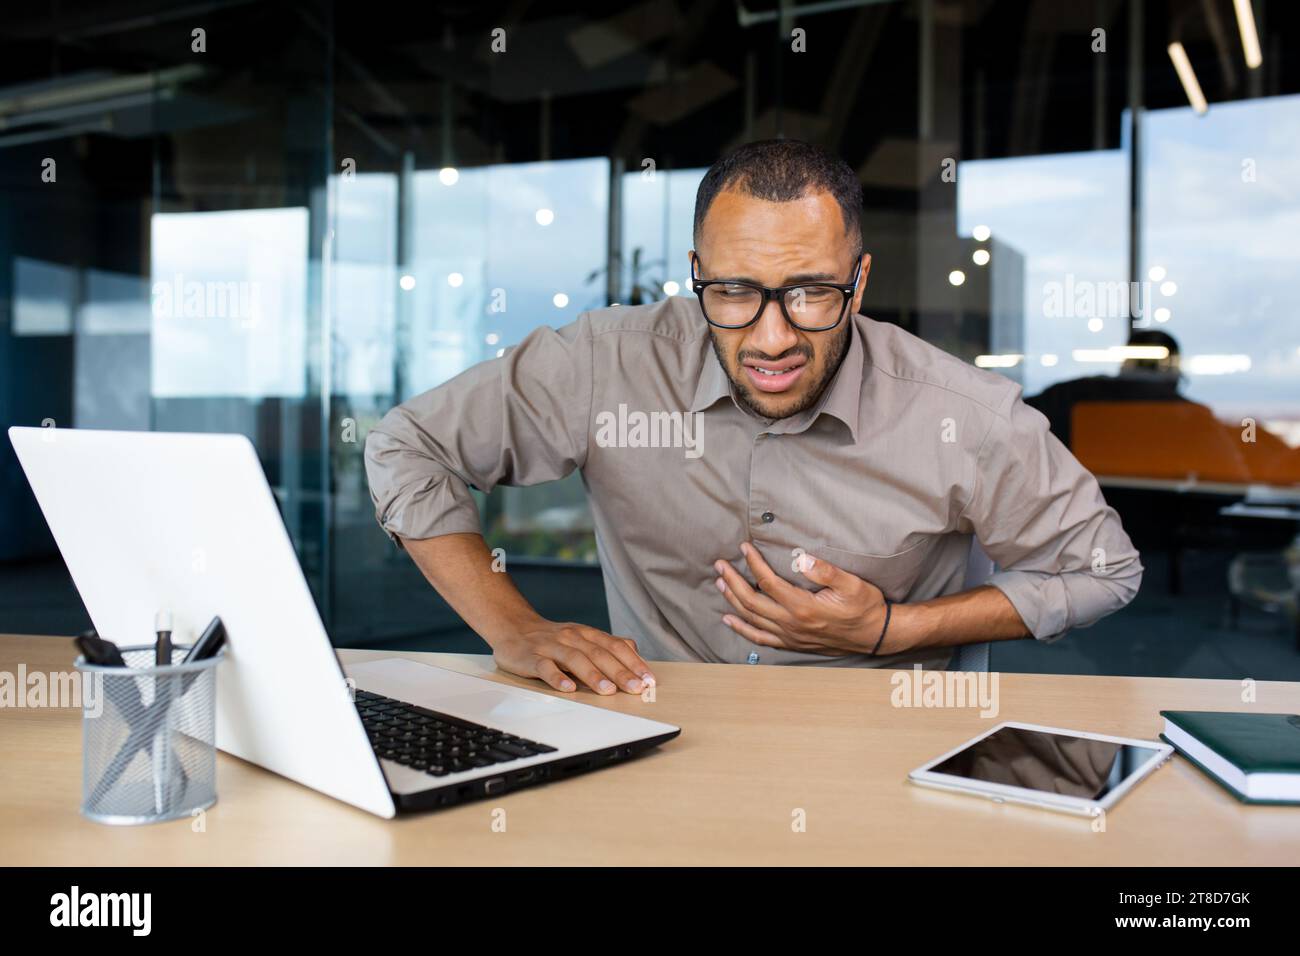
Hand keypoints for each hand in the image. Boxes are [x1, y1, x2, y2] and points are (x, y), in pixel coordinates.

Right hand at [491, 620, 655, 694]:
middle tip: (637, 688)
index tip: (649, 679)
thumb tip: (635, 651)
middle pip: (599, 653)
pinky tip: (568, 689)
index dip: (633, 662)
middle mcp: (572, 638)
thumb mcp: (582, 637)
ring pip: (575, 659)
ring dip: (593, 675)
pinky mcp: (531, 657)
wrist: (513, 628)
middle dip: (620, 672)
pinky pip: (545, 667)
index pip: (615, 646)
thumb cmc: (553, 639)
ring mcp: (551, 647)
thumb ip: (606, 645)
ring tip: (608, 691)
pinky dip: (557, 678)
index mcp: (587, 634)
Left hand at [713, 542, 896, 655]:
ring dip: (732, 600)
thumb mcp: (852, 584)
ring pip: (751, 619)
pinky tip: (730, 619)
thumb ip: (825, 571)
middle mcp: (791, 624)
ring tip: (719, 583)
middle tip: (720, 564)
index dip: (753, 563)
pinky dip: (742, 628)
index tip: (744, 548)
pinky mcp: (792, 643)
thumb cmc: (865, 606)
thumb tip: (800, 558)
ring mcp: (789, 636)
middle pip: (751, 601)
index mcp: (803, 607)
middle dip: (732, 580)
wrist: (875, 636)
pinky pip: (760, 638)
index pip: (768, 582)